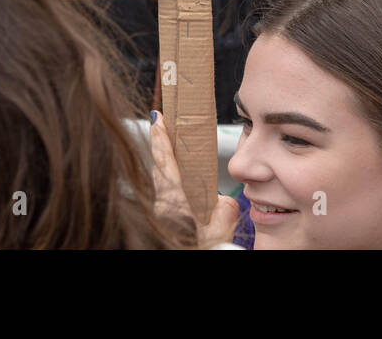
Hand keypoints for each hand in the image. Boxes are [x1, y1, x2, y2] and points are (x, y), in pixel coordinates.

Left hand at [148, 112, 239, 247]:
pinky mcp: (162, 223)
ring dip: (166, 167)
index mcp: (174, 202)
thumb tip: (224, 201)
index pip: (165, 161)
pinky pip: (165, 197)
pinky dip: (170, 185)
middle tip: (162, 127)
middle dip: (161, 148)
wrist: (187, 264)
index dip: (161, 137)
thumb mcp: (221, 230)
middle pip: (159, 169)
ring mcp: (160, 215)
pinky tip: (181, 189)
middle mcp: (162, 207)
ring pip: (161, 184)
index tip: (157, 118)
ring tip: (172, 153)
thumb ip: (225, 209)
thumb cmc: (199, 252)